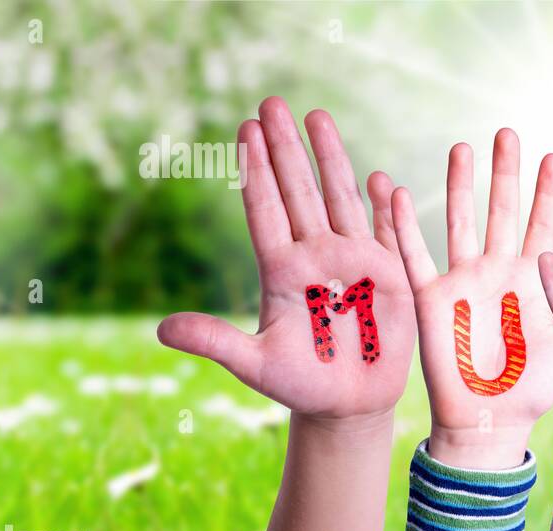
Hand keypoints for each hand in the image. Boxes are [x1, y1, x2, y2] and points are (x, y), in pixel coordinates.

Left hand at [157, 97, 414, 420]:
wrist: (347, 405)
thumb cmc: (299, 385)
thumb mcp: (254, 366)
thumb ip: (215, 342)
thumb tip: (161, 330)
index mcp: (282, 270)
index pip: (265, 209)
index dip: (256, 170)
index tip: (245, 130)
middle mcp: (316, 256)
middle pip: (299, 191)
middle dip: (286, 147)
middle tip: (272, 102)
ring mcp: (354, 263)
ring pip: (339, 199)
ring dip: (330, 158)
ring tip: (316, 116)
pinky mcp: (390, 278)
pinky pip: (386, 234)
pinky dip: (385, 208)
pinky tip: (380, 180)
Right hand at [378, 129, 552, 467]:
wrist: (490, 420)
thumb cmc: (535, 386)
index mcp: (533, 276)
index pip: (542, 222)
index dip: (548, 191)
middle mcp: (498, 270)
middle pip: (501, 210)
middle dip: (506, 172)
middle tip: (509, 132)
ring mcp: (464, 281)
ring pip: (460, 222)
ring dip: (460, 186)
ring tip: (463, 148)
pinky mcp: (432, 300)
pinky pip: (414, 257)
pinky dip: (404, 228)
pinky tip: (398, 193)